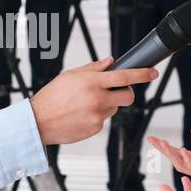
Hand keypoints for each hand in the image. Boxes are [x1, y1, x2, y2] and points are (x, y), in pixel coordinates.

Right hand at [30, 56, 157, 144]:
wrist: (38, 122)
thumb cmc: (51, 97)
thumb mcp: (70, 76)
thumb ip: (93, 68)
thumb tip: (110, 62)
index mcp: (92, 82)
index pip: (124, 77)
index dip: (142, 74)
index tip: (153, 72)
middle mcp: (97, 99)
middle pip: (128, 97)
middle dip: (126, 93)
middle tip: (115, 91)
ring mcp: (97, 115)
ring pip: (114, 108)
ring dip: (106, 105)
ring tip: (85, 105)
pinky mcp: (95, 129)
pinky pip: (103, 120)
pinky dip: (96, 117)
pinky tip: (80, 115)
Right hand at [146, 126, 190, 186]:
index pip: (179, 153)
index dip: (165, 147)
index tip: (152, 138)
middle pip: (177, 160)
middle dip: (164, 150)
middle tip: (154, 140)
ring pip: (185, 166)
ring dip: (173, 155)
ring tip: (164, 145)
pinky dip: (190, 161)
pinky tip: (183, 151)